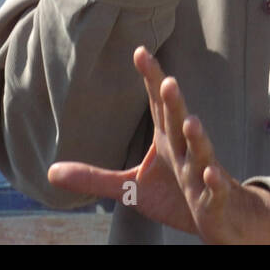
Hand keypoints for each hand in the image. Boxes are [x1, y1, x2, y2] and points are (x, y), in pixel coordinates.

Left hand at [48, 47, 269, 243]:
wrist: (220, 219)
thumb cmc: (176, 196)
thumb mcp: (129, 187)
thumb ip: (93, 177)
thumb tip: (50, 172)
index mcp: (167, 141)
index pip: (157, 105)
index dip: (151, 79)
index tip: (140, 51)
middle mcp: (185, 151)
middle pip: (178, 122)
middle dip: (174, 103)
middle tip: (168, 81)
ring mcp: (201, 174)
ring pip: (201, 152)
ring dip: (198, 138)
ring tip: (192, 121)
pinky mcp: (214, 200)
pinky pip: (214, 190)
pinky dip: (213, 182)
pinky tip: (210, 173)